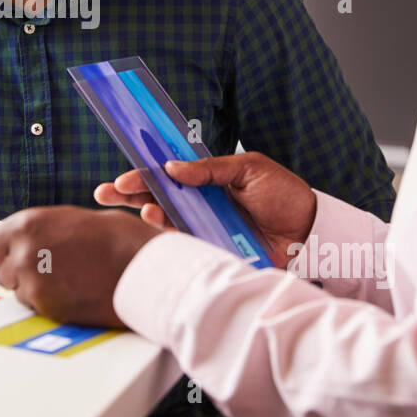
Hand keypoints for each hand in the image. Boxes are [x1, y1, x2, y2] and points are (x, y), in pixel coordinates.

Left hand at [0, 207, 162, 327]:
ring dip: (37, 288)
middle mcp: (23, 256)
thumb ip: (41, 232)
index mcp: (27, 226)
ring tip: (70, 279)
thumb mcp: (72, 219)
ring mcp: (35, 287)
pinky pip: (38, 309)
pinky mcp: (50, 312)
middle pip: (3, 272)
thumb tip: (25, 241)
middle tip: (53, 266)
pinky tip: (77, 292)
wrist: (145, 271)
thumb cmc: (118, 238)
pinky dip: (52, 303)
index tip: (8, 253)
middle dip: (21, 271)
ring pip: (21, 292)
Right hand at [94, 151, 316, 266]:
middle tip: (105, 193)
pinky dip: (171, 238)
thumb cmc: (283, 193)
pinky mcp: (214, 248)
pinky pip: (186, 244)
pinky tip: (161, 230)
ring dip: (150, 215)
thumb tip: (172, 167)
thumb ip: (211, 169)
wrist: (311, 230)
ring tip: (146, 212)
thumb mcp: (249, 169)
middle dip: (127, 195)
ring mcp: (204, 226)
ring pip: (166, 221)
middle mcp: (199, 202)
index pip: (166, 173)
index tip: (122, 177)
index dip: (142, 174)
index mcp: (206, 179)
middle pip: (156, 198)